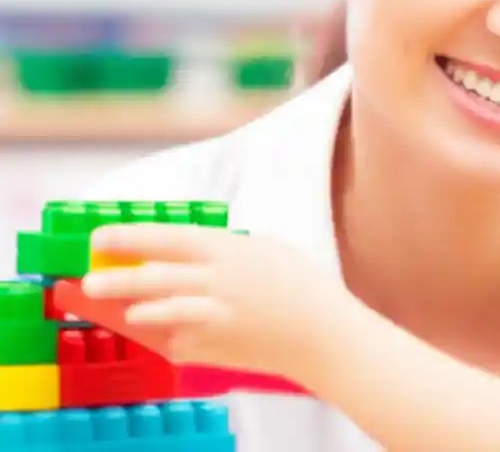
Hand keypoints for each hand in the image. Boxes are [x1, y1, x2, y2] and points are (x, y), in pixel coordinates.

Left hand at [75, 224, 354, 381]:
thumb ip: (225, 250)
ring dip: (136, 310)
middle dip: (118, 277)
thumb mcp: (265, 249)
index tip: (101, 236)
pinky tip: (170, 333)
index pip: (168, 240)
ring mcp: (214, 318)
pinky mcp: (214, 348)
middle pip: (155, 277)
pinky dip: (172, 337)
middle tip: (90, 279)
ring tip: (119, 308)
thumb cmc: (301, 285)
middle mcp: (217, 283)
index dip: (130, 237)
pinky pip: (179, 342)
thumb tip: (187, 252)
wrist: (322, 334)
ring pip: (161, 312)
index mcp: (229, 252)